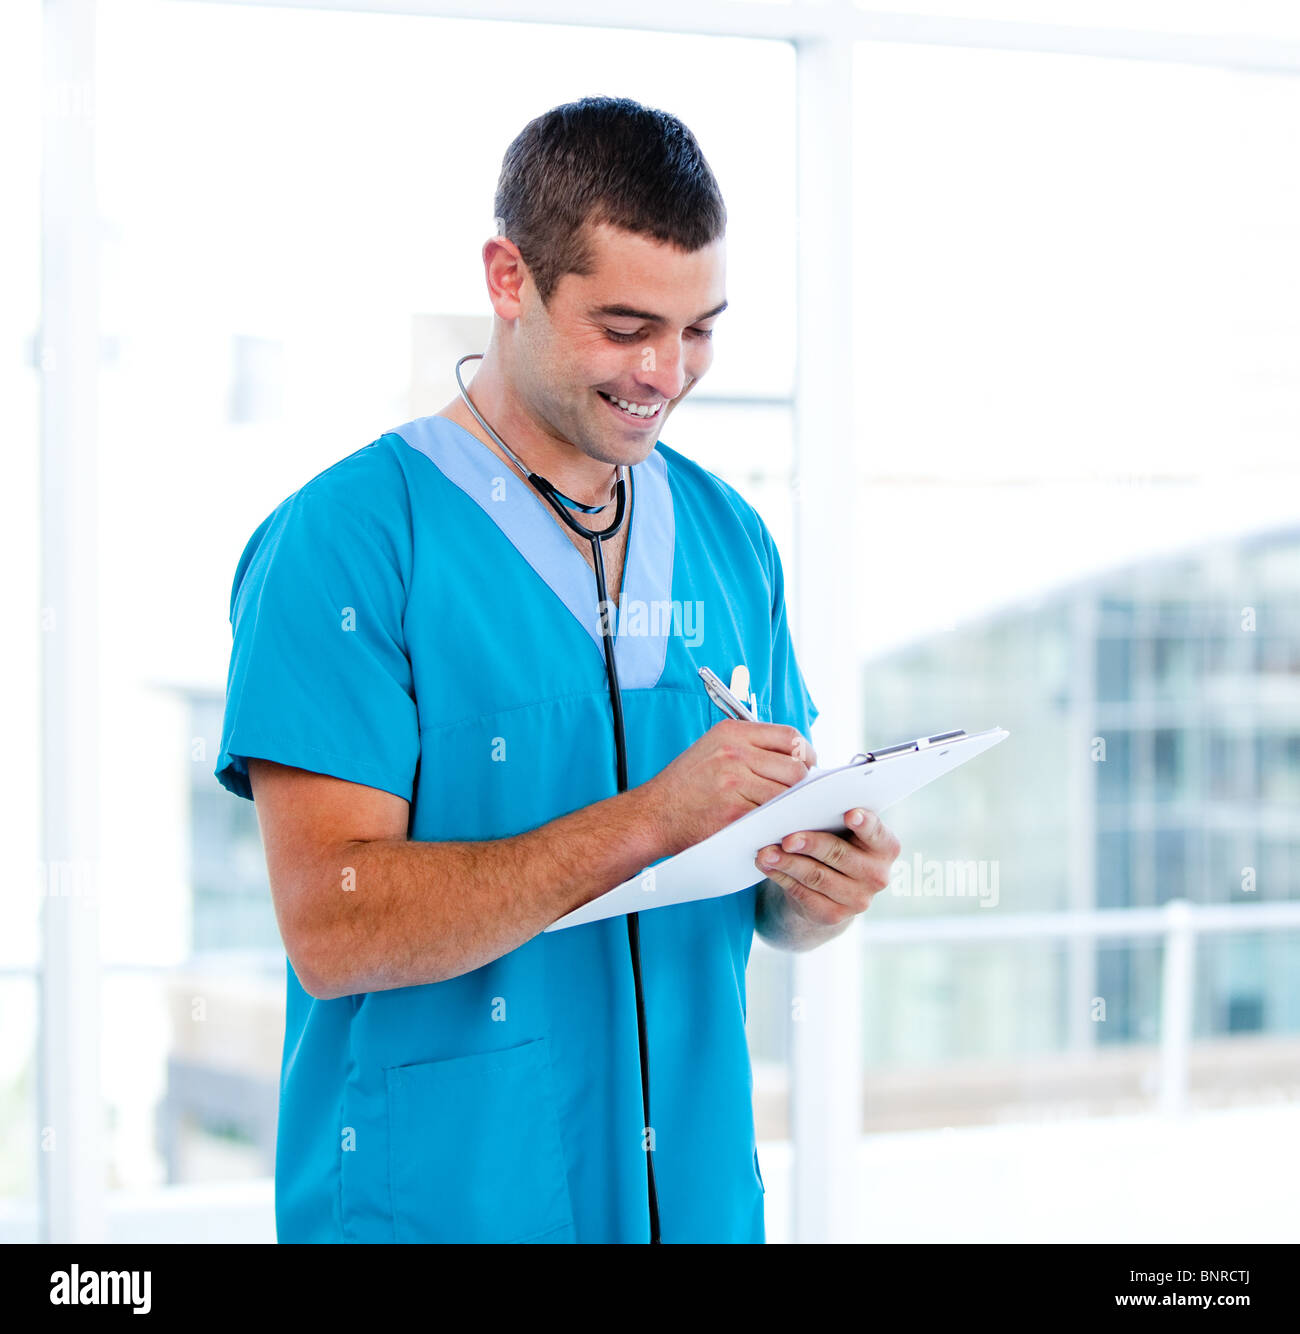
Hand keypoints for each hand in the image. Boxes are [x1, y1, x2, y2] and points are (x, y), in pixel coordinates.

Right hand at [642, 719, 815, 856]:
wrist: (653, 814)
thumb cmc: (685, 786)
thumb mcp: (714, 749)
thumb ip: (750, 746)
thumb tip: (793, 756)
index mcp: (732, 733)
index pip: (789, 736)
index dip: (805, 753)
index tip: (807, 766)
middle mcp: (734, 753)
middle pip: (795, 767)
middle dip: (800, 784)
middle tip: (793, 794)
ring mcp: (734, 783)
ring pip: (787, 794)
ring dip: (787, 805)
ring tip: (777, 810)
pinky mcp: (734, 812)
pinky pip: (771, 816)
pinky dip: (774, 822)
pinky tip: (766, 823)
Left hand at [754, 808, 900, 928]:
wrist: (828, 888)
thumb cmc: (835, 843)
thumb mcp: (841, 829)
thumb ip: (833, 816)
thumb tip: (802, 803)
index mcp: (885, 847)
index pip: (877, 833)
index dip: (865, 824)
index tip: (850, 814)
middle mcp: (877, 876)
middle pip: (840, 855)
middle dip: (811, 844)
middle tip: (787, 838)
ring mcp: (858, 900)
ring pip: (817, 876)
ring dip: (788, 863)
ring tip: (765, 852)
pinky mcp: (833, 915)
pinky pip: (803, 894)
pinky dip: (781, 877)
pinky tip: (766, 866)